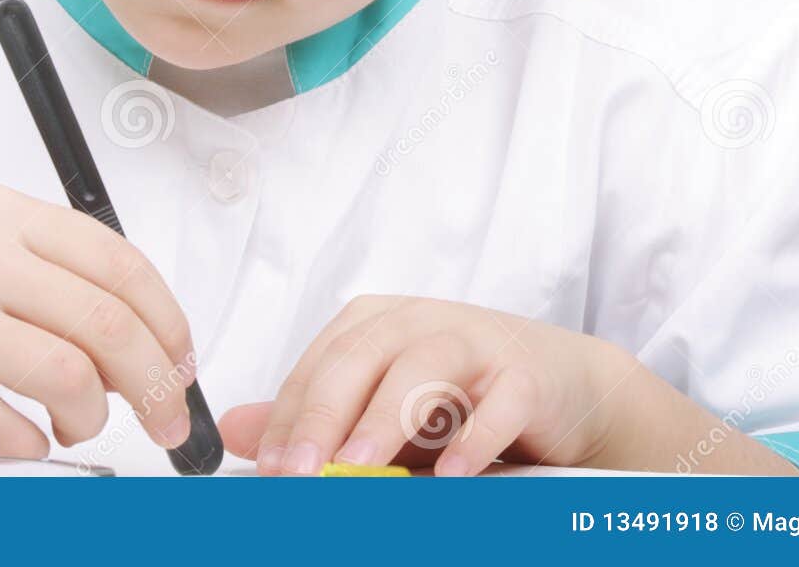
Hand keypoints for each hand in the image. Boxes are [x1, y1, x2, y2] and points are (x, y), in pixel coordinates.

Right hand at [0, 186, 195, 458]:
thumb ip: (57, 277)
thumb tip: (150, 344)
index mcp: (2, 215)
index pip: (121, 265)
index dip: (170, 323)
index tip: (182, 363)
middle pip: (108, 323)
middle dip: (155, 384)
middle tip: (165, 418)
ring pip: (70, 377)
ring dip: (91, 418)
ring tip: (74, 424)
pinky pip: (8, 430)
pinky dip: (31, 445)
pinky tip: (19, 435)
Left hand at [218, 294, 624, 475]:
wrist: (565, 386)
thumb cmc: (464, 395)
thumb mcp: (379, 407)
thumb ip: (312, 418)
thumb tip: (233, 429)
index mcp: (376, 322)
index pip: (319, 365)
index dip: (289, 417)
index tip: (270, 469)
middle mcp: (420, 321)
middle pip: (361, 358)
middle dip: (324, 417)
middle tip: (299, 471)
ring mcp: (477, 342)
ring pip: (422, 367)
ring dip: (386, 419)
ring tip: (358, 466)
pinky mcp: (526, 374)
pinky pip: (499, 401)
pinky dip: (474, 437)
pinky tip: (451, 476)